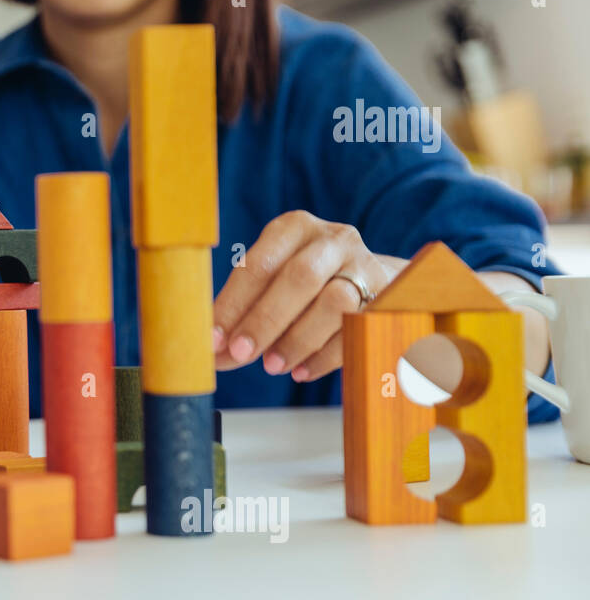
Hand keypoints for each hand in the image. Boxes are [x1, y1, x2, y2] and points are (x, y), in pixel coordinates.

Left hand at [213, 211, 393, 381]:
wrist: (372, 279)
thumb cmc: (305, 283)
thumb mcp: (272, 281)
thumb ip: (242, 312)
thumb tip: (211, 353)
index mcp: (294, 228)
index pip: (259, 264)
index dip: (233, 304)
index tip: (214, 338)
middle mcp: (333, 241)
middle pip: (300, 277)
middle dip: (265, 320)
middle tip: (240, 353)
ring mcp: (366, 268)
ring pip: (335, 302)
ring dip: (298, 339)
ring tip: (273, 365)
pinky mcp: (388, 299)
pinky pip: (358, 330)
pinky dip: (326, 356)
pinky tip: (301, 371)